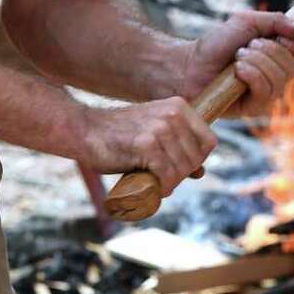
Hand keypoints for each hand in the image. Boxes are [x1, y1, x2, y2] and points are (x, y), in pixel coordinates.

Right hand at [77, 98, 216, 199]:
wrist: (84, 130)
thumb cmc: (119, 135)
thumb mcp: (154, 133)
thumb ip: (178, 147)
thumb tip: (201, 172)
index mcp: (179, 106)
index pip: (208, 142)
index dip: (196, 160)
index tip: (178, 167)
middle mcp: (173, 114)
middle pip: (195, 159)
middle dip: (181, 175)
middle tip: (161, 178)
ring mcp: (160, 128)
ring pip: (181, 170)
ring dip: (170, 183)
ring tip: (153, 181)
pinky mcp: (146, 145)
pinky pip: (166, 175)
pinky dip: (161, 186)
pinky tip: (150, 185)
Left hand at [181, 11, 293, 117]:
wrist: (190, 65)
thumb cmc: (216, 44)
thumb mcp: (247, 22)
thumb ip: (276, 21)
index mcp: (279, 58)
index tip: (275, 36)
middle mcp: (277, 78)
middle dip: (269, 50)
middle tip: (246, 47)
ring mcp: (266, 95)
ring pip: (280, 79)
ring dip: (257, 61)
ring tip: (237, 57)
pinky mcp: (254, 109)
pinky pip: (265, 92)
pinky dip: (251, 75)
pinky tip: (236, 71)